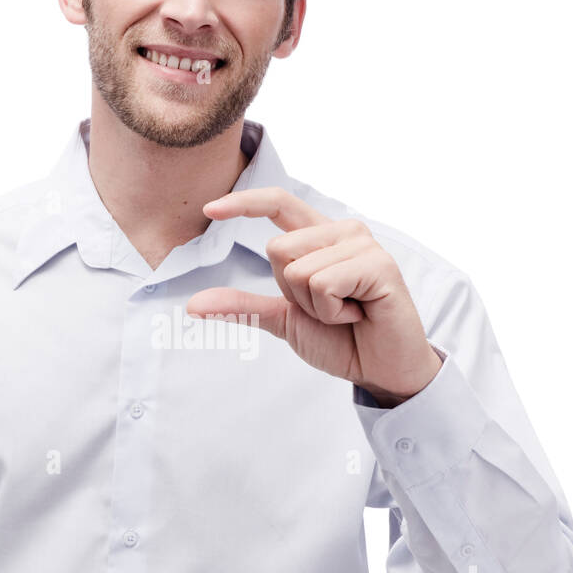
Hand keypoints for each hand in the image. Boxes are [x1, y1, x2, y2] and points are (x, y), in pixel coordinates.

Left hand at [187, 187, 442, 403]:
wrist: (380, 370)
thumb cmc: (341, 340)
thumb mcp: (284, 319)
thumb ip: (244, 305)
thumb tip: (192, 304)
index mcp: (320, 237)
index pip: (278, 203)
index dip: (244, 203)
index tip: (209, 209)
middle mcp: (342, 232)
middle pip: (277, 249)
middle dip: (293, 293)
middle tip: (330, 309)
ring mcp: (363, 245)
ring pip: (299, 270)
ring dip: (316, 307)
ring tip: (348, 313)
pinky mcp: (379, 265)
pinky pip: (323, 284)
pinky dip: (333, 311)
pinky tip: (359, 315)